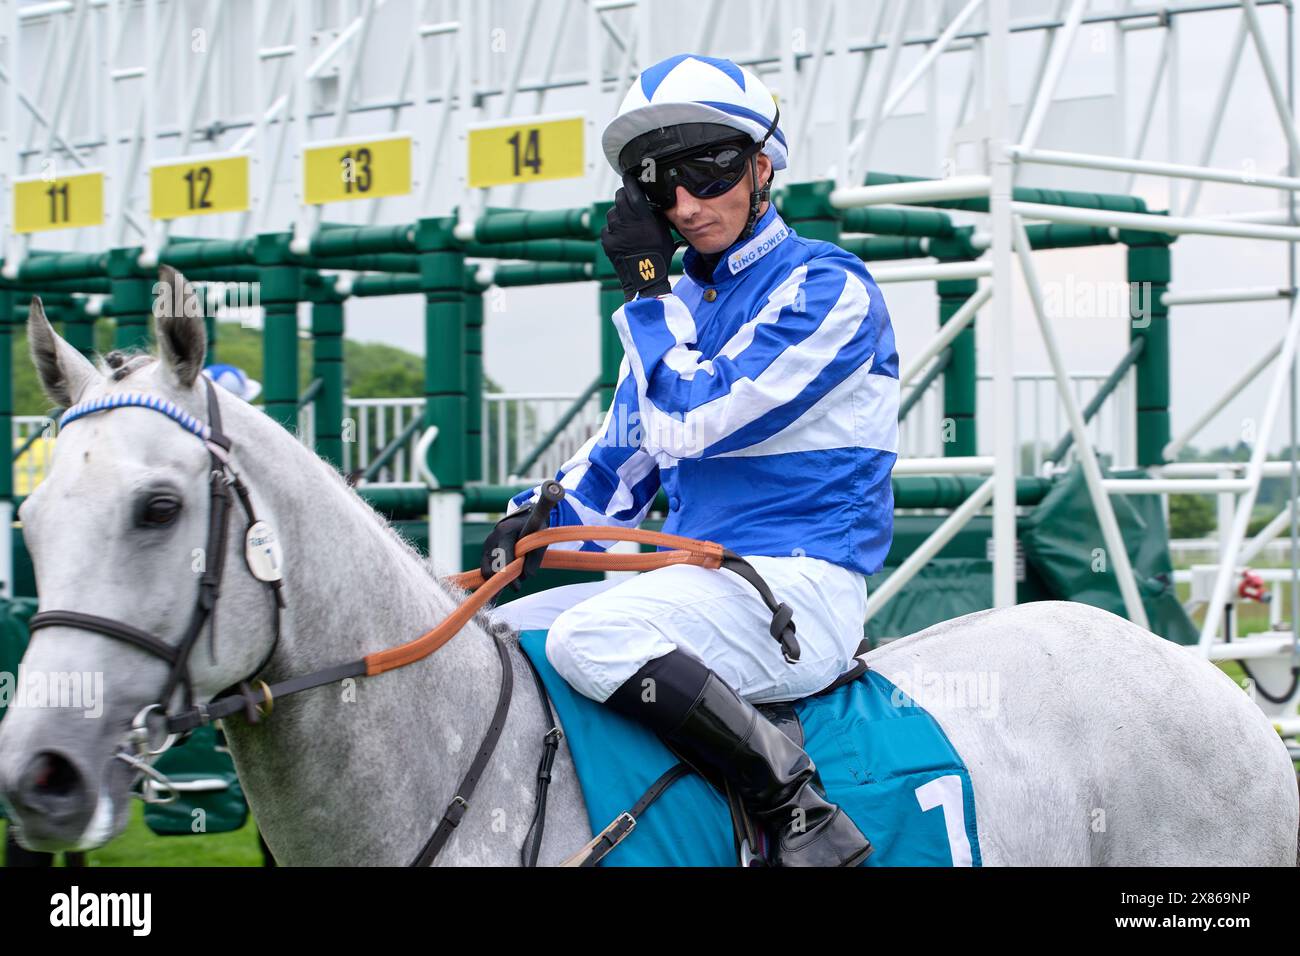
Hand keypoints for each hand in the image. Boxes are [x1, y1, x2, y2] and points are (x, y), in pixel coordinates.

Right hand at [479, 510, 545, 584]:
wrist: (524, 517)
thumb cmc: (534, 528)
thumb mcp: (539, 539)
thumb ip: (535, 557)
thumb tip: (527, 576)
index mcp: (505, 532)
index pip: (503, 557)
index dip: (508, 574)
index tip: (517, 587)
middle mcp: (492, 539)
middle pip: (489, 568)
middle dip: (500, 580)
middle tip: (515, 587)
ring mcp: (487, 546)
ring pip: (486, 570)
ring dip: (497, 580)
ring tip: (509, 585)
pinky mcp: (486, 552)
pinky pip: (487, 569)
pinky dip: (495, 577)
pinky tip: (504, 582)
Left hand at [600, 172, 676, 301]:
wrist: (645, 277)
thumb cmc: (659, 256)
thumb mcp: (665, 233)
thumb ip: (657, 217)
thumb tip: (651, 206)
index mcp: (643, 218)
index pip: (632, 191)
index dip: (629, 182)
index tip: (629, 177)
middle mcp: (627, 222)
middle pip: (619, 198)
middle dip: (622, 194)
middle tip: (626, 195)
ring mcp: (615, 232)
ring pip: (612, 213)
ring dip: (617, 213)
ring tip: (625, 220)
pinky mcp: (607, 242)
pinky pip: (606, 229)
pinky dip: (612, 230)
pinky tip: (620, 235)